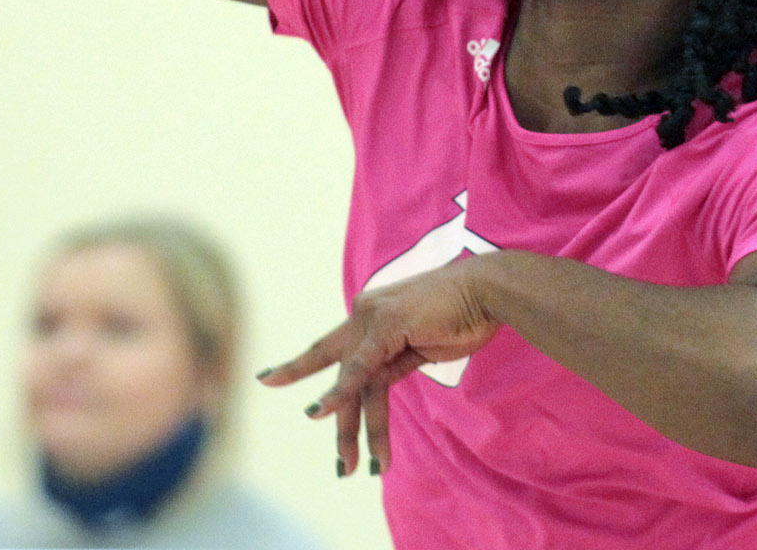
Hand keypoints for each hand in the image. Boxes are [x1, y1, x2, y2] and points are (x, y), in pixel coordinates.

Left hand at [257, 255, 500, 477]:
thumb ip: (394, 361)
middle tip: (337, 464)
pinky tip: (319, 413)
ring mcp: (372, 319)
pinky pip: (360, 369)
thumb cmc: (463, 313)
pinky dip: (339, 392)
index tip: (268, 378)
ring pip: (353, 383)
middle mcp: (364, 314)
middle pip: (340, 374)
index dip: (302, 366)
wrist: (488, 289)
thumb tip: (374, 384)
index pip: (334, 350)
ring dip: (352, 429)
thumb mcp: (422, 345)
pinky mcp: (386, 327)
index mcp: (370, 315)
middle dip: (336, 421)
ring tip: (351, 468)